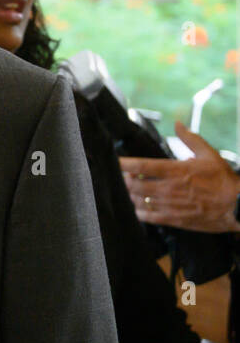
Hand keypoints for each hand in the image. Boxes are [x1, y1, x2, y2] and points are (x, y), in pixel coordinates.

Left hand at [119, 121, 239, 232]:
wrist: (238, 206)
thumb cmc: (224, 181)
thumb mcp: (209, 154)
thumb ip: (190, 139)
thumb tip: (178, 123)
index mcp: (176, 171)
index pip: (142, 165)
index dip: (124, 163)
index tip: (114, 161)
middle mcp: (169, 188)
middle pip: (134, 184)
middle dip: (124, 180)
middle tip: (122, 177)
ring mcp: (170, 205)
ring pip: (138, 200)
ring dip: (130, 195)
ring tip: (130, 190)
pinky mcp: (173, 219)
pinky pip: (147, 217)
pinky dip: (138, 211)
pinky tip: (138, 207)